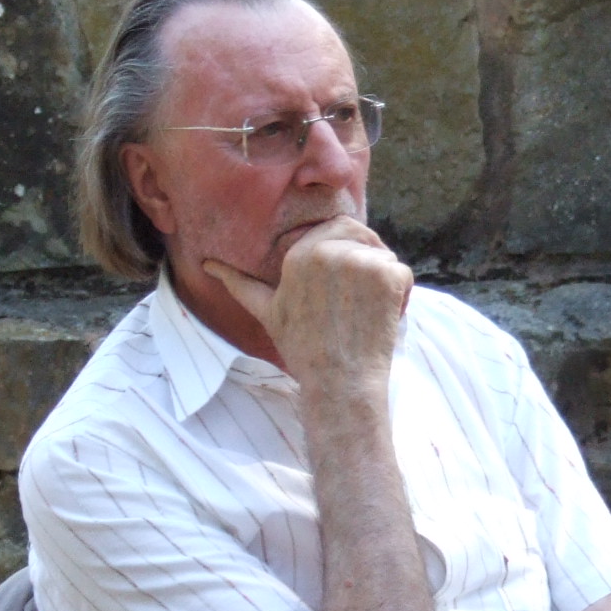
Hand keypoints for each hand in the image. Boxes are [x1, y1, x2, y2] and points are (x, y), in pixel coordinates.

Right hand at [203, 218, 411, 393]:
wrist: (338, 382)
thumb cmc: (303, 350)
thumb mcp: (267, 311)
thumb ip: (239, 283)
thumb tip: (207, 264)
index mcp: (299, 253)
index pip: (338, 227)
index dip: (349, 251)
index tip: (349, 285)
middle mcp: (328, 250)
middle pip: (364, 235)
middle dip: (369, 260)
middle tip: (363, 298)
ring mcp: (360, 262)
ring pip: (385, 258)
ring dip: (384, 283)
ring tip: (366, 315)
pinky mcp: (387, 277)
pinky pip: (404, 275)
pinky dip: (401, 297)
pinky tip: (382, 320)